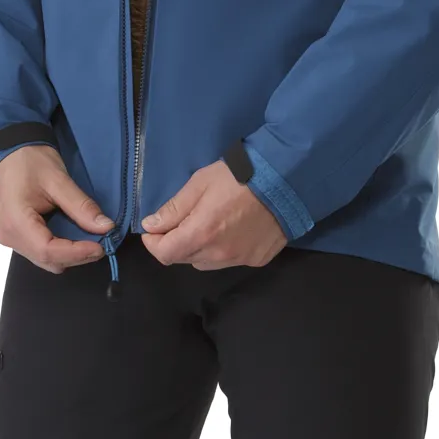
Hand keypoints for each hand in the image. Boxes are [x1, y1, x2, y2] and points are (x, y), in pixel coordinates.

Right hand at [0, 146, 113, 272]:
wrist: (6, 152)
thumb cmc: (28, 160)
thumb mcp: (58, 179)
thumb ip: (81, 206)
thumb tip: (105, 227)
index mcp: (16, 221)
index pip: (48, 251)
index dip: (77, 253)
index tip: (101, 247)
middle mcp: (9, 236)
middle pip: (48, 260)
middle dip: (77, 256)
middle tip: (101, 243)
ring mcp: (10, 238)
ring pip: (44, 260)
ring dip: (69, 255)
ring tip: (89, 240)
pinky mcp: (14, 236)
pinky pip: (39, 252)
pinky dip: (59, 250)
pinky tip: (73, 238)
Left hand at [140, 159, 286, 268]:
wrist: (287, 180)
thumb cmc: (240, 176)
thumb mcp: (200, 183)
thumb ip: (174, 209)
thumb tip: (151, 226)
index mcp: (201, 234)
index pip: (165, 254)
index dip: (153, 243)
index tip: (153, 230)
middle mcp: (219, 254)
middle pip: (184, 259)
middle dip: (175, 243)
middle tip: (181, 221)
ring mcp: (240, 260)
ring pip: (206, 262)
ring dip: (199, 249)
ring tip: (208, 225)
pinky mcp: (257, 259)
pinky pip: (230, 261)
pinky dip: (223, 250)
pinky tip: (232, 230)